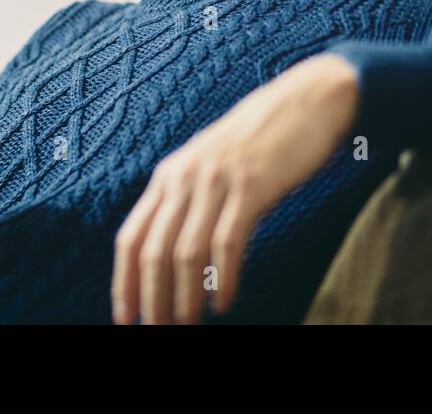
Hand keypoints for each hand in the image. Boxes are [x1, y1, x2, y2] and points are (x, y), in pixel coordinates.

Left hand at [112, 52, 359, 324]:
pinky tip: (225, 302)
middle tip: (159, 332)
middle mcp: (185, 176)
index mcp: (169, 174)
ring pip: (185, 254)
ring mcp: (217, 180)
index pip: (131, 238)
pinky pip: (227, 244)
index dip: (124, 284)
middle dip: (152, 301)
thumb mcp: (211, 163)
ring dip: (185, 299)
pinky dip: (222, 279)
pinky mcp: (251, 186)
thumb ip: (188, 198)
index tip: (126, 319)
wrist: (307, 101)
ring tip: (189, 325)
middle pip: (153, 252)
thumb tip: (171, 254)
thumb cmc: (262, 140)